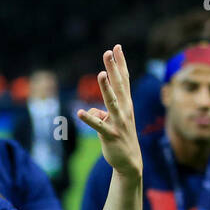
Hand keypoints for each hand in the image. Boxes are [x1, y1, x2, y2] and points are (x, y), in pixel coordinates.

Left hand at [77, 45, 142, 182]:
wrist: (129, 162)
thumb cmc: (120, 138)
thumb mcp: (112, 122)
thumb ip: (103, 112)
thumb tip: (92, 111)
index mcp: (126, 105)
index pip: (124, 80)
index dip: (120, 64)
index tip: (117, 47)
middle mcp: (124, 110)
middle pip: (119, 85)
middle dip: (114, 68)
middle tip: (109, 51)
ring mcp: (118, 123)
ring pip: (111, 102)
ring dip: (106, 88)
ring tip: (100, 74)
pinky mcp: (109, 135)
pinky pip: (98, 126)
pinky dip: (89, 119)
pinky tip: (79, 113)